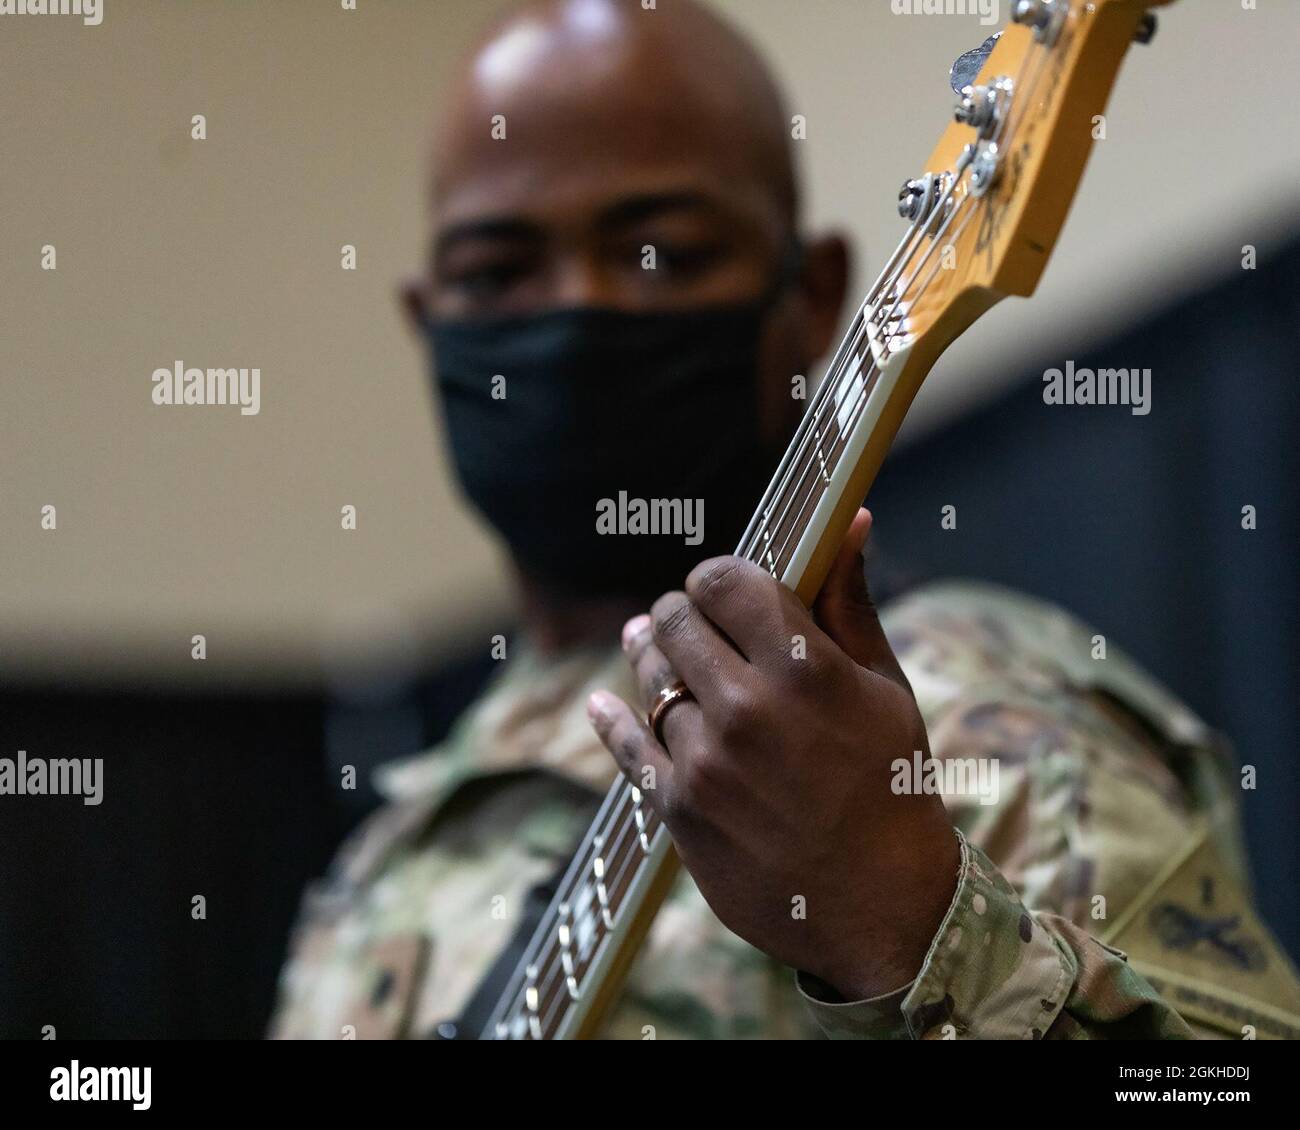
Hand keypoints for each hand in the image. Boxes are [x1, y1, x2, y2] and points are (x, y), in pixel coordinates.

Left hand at [587, 509, 958, 1000]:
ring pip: (650, 679)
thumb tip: (853, 521)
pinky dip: (610, 718)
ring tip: (648, 643)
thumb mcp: (886, 690)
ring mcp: (706, 762)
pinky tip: (601, 703)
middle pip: (677, 621)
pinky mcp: (678, 810)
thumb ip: (851, 604)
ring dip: (650, 656)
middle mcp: (747, 708)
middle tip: (685, 618)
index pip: (724, 581)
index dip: (716, 577)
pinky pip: (627, 746)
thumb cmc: (895, 788)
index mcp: (805, 669)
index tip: (721, 588)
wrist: (884, 907)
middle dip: (681, 612)